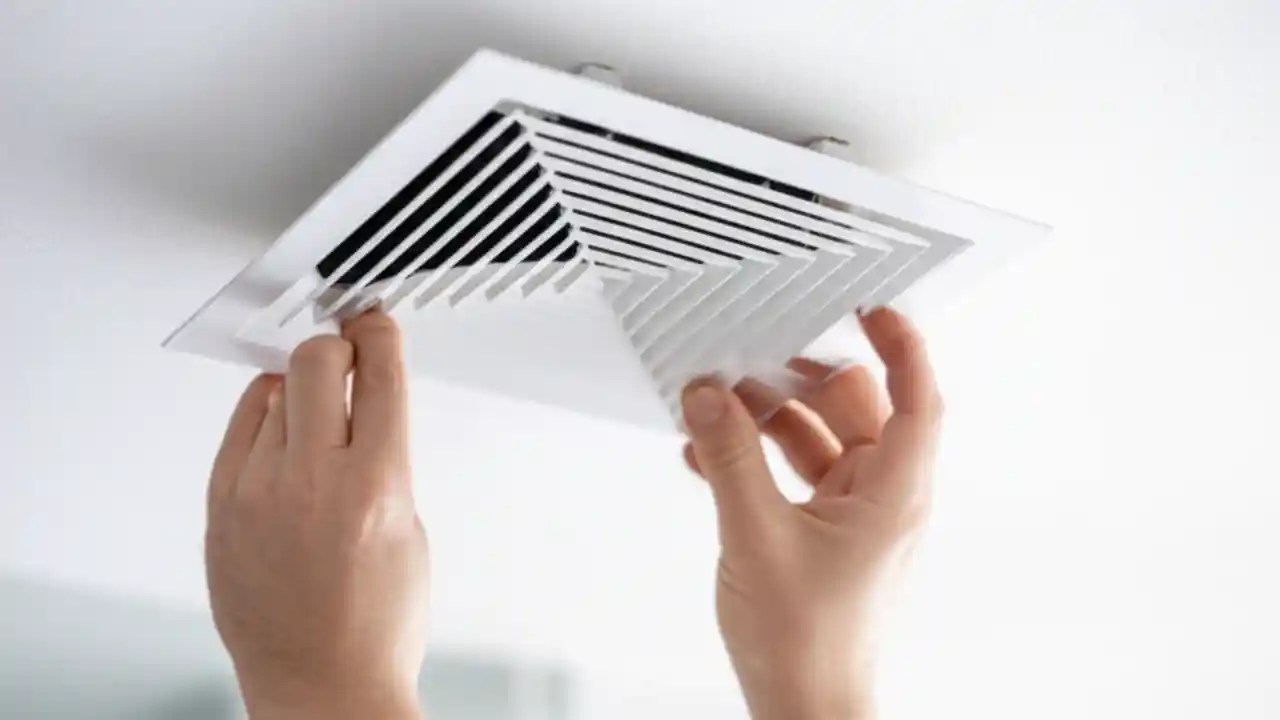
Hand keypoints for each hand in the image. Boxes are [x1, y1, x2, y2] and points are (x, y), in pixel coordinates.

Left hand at [205, 311, 427, 719]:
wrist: (323, 685)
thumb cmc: (374, 624)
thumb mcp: (410, 530)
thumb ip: (385, 461)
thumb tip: (364, 410)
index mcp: (377, 487)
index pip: (380, 375)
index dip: (379, 334)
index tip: (376, 323)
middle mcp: (312, 482)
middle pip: (317, 362)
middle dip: (338, 346)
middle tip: (347, 354)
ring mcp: (257, 494)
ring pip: (274, 391)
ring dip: (301, 387)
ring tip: (315, 412)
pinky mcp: (220, 509)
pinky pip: (238, 431)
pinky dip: (264, 419)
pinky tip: (281, 433)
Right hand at [681, 308, 942, 719]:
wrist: (803, 706)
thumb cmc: (807, 642)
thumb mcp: (757, 536)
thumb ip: (730, 459)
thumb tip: (708, 399)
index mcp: (893, 493)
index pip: (918, 399)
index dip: (903, 346)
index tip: (873, 309)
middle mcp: (881, 498)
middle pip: (855, 411)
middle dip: (801, 380)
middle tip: (752, 356)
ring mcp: (851, 517)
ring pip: (817, 441)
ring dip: (767, 420)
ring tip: (714, 406)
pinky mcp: (820, 535)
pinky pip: (792, 476)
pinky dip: (756, 460)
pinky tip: (708, 457)